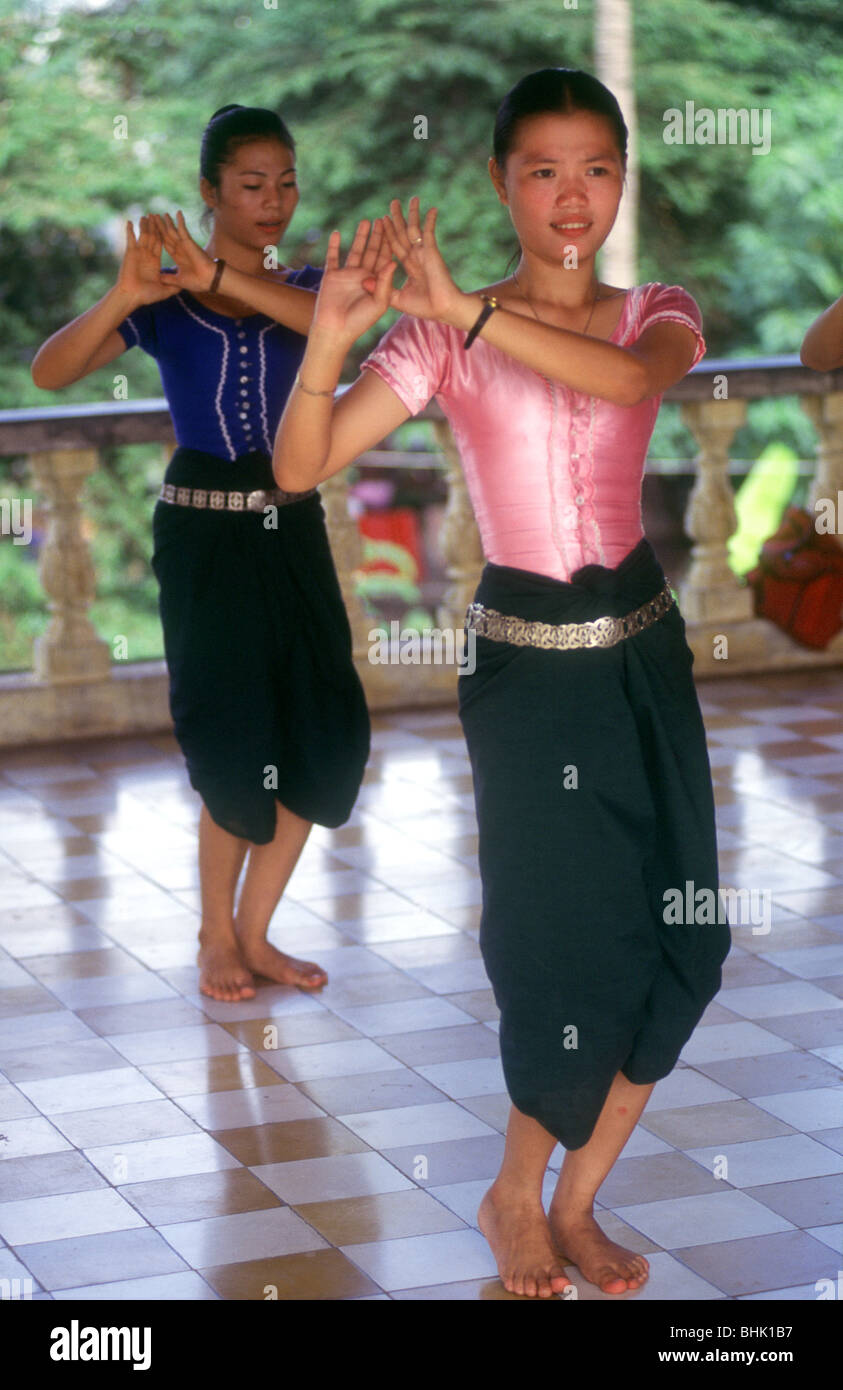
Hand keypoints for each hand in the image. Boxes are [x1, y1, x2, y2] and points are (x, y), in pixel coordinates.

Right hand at [116, 216, 180, 304]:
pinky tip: (131, 222)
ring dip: (145, 225)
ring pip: (142, 235)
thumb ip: (173, 286)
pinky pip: (130, 239)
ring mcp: (138, 253)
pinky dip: (130, 231)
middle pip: (152, 237)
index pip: (160, 244)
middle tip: (156, 215)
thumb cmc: (146, 296)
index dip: (163, 234)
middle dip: (154, 226)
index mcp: (154, 261)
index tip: (166, 226)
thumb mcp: (164, 290)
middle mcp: (146, 255)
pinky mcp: (130, 253)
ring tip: (147, 216)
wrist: (132, 297)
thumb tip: (184, 286)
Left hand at [151, 211, 216, 291]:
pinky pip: (183, 229)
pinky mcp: (189, 242)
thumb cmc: (197, 282)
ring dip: (167, 222)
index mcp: (177, 257)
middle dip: (159, 227)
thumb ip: (169, 278)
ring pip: (172, 231)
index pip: (165, 244)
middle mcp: (180, 249)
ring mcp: (184, 245)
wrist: (208, 281)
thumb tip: (158, 279)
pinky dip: (180, 221)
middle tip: (152, 218)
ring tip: (160, 214)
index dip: (158, 237)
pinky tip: (178, 212)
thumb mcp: (178, 280)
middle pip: (166, 235)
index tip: (151, 231)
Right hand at [311, 217, 397, 344]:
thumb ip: (385, 283)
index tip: (395, 230)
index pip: (384, 259)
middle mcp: (362, 276)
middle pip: (371, 252)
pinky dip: (334, 245)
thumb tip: (393, 262)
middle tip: (382, 220)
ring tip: (365, 221)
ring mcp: (347, 275)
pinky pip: (333, 257)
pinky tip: (338, 232)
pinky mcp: (332, 276)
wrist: (336, 330)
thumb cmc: (360, 322)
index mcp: (376, 283)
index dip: (389, 244)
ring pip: (355, 251)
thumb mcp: (378, 303)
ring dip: (360, 237)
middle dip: (377, 236)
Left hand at [381, 196, 463, 323]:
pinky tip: (431, 209)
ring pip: (415, 229)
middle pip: (403, 233)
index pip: (395, 246)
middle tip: (393, 203)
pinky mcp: (431, 252)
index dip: (388, 233)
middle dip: (398, 218)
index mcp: (409, 266)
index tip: (382, 220)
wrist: (443, 310)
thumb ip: (382, 288)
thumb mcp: (397, 299)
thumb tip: (364, 280)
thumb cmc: (424, 307)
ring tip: (412, 198)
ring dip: (412, 214)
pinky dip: (430, 221)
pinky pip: (429, 233)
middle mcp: (415, 257)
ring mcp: (423, 253)